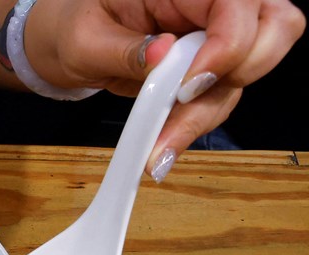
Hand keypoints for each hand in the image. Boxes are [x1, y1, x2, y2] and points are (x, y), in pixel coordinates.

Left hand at [25, 0, 304, 178]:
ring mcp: (216, 36)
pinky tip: (163, 149)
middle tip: (184, 105)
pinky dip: (194, 124)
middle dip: (240, 73)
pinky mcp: (210, 68)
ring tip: (159, 150)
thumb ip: (123, 49)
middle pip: (276, 27)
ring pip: (248, 73)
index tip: (187, 86)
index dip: (229, 44)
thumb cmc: (74, 29)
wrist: (67, 44)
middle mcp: (212, 4)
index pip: (238, 1)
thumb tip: (160, 54)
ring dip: (206, 115)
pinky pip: (221, 97)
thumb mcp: (83, 40)